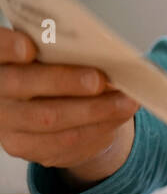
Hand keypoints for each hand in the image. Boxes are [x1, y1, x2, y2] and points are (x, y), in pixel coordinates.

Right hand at [0, 26, 137, 180]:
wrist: (54, 111)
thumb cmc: (57, 72)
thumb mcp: (56, 56)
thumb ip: (63, 50)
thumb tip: (99, 48)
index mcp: (0, 61)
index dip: (6, 47)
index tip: (29, 47)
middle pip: (21, 84)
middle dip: (63, 81)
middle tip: (98, 79)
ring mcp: (6, 121)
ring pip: (48, 117)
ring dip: (94, 109)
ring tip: (126, 100)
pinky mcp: (23, 146)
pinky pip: (64, 140)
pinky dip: (98, 127)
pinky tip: (119, 115)